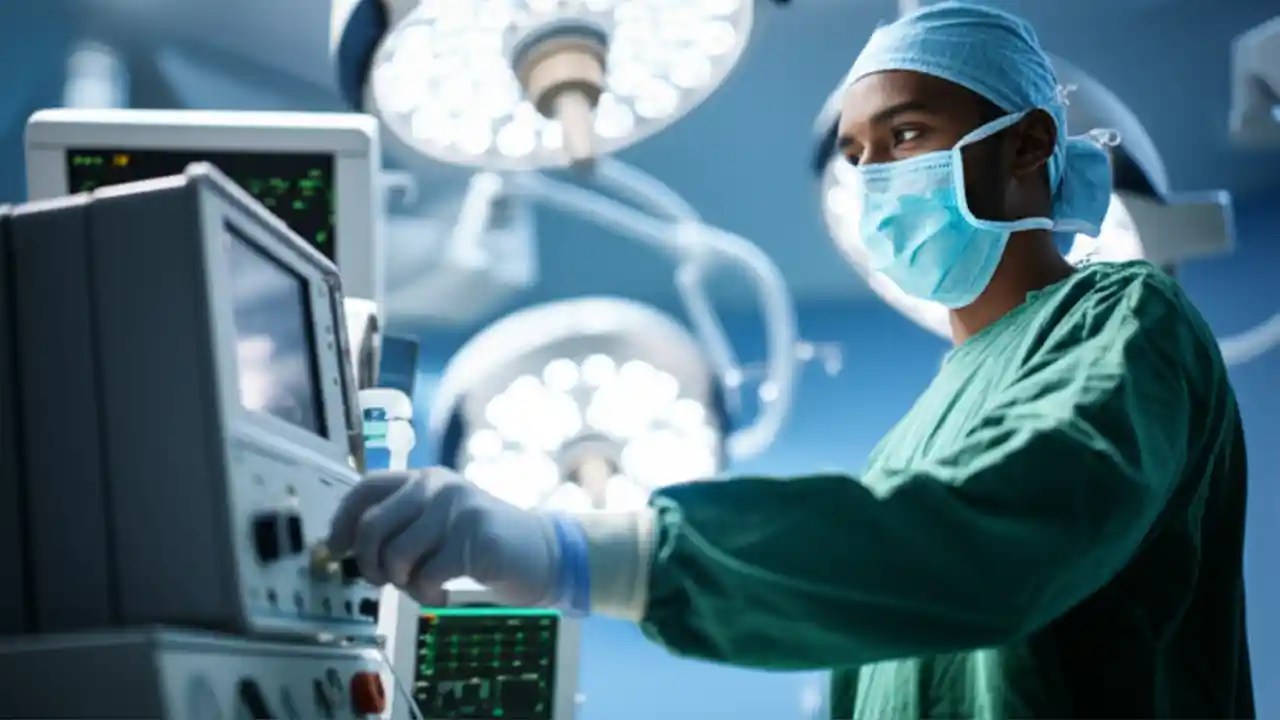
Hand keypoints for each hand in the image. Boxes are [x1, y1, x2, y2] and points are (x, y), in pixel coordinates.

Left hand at [326, 468, 561, 606]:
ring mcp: (457, 509)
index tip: (335, 549)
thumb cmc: (485, 544)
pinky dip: (427, 595)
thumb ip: (403, 525)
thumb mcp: (441, 522)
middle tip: (383, 581)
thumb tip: (349, 548)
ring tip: (423, 586)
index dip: (341, 521)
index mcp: (424, 478)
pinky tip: (442, 594)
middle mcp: (437, 487)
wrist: (544, 552)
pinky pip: (426, 576)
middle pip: (372, 525)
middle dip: (369, 563)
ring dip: (403, 583)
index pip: (366, 487)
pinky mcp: (474, 538)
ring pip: (396, 555)